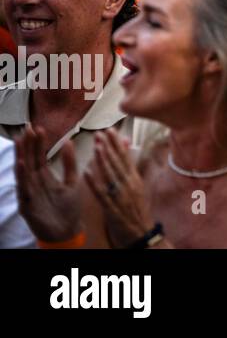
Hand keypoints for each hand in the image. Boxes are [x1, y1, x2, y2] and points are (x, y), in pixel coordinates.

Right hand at [13, 125, 82, 242]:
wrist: (68, 231)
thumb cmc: (69, 207)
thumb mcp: (73, 180)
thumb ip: (70, 162)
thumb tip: (68, 141)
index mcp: (44, 177)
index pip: (38, 156)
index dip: (38, 143)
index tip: (38, 128)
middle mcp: (34, 183)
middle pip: (29, 160)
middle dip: (28, 145)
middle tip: (27, 127)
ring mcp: (29, 193)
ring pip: (23, 172)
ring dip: (22, 156)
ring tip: (21, 141)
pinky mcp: (27, 204)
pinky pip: (23, 188)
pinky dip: (22, 176)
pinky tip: (22, 163)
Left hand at [86, 130, 153, 246]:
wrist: (141, 233)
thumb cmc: (137, 211)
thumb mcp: (138, 188)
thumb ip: (130, 169)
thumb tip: (127, 149)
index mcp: (135, 180)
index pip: (126, 158)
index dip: (118, 144)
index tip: (111, 130)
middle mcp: (129, 186)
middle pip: (118, 164)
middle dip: (109, 147)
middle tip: (102, 132)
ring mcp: (121, 197)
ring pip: (110, 176)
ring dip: (103, 161)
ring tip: (97, 146)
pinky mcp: (112, 208)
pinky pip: (101, 194)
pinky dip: (94, 183)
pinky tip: (86, 172)